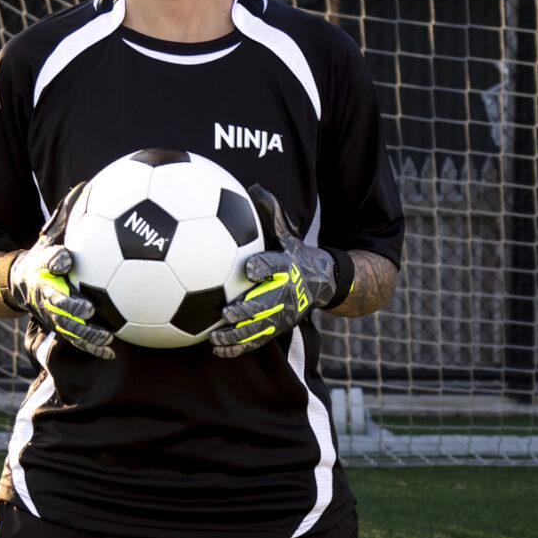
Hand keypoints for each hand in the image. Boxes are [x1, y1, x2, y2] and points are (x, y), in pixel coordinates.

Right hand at [6, 191, 115, 358]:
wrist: (19, 283)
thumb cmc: (45, 254)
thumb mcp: (51, 233)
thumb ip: (68, 215)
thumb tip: (88, 184)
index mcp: (43, 266)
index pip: (47, 261)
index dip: (55, 260)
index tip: (64, 258)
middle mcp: (45, 291)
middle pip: (56, 301)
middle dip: (71, 305)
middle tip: (89, 308)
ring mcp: (52, 313)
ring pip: (67, 326)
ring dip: (85, 333)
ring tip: (106, 337)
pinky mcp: (60, 327)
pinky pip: (76, 341)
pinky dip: (92, 347)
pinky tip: (112, 352)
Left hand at [209, 185, 339, 357]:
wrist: (323, 281)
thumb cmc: (295, 252)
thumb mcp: (288, 232)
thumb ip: (270, 213)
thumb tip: (253, 185)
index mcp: (286, 266)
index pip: (275, 266)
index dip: (263, 267)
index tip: (249, 268)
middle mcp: (285, 292)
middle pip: (266, 302)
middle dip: (247, 308)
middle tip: (226, 311)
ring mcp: (281, 313)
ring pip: (259, 327)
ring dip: (237, 335)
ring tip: (215, 338)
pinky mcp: (277, 328)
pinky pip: (257, 340)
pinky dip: (238, 348)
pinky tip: (217, 351)